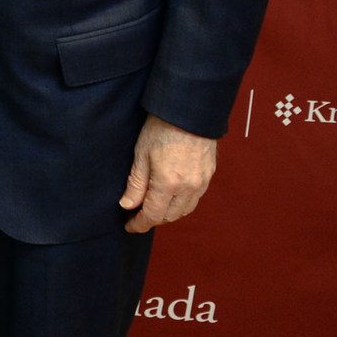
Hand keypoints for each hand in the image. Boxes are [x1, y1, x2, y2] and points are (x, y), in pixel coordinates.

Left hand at [119, 114, 217, 232]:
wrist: (189, 110)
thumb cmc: (162, 128)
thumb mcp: (141, 154)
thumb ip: (136, 184)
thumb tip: (127, 205)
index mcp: (168, 184)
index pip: (153, 215)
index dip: (139, 224)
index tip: (129, 226)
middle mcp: (188, 188)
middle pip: (170, 217)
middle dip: (153, 220)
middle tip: (137, 216)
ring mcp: (201, 182)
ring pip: (184, 210)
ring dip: (168, 214)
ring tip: (153, 207)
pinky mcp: (209, 174)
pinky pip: (195, 199)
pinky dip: (182, 203)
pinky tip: (171, 196)